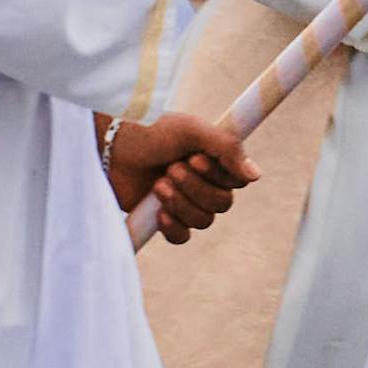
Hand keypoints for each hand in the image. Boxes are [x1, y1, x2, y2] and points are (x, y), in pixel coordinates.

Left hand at [102, 104, 254, 242]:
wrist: (111, 146)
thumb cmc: (151, 131)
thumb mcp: (191, 130)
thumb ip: (226, 148)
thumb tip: (256, 176)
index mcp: (215, 160)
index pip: (238, 181)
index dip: (219, 176)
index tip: (196, 158)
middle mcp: (204, 182)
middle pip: (222, 204)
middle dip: (195, 188)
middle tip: (171, 168)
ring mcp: (184, 202)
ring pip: (203, 221)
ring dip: (181, 203)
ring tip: (158, 183)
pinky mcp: (163, 218)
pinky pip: (182, 237)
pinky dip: (172, 226)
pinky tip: (159, 211)